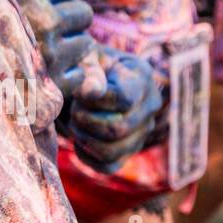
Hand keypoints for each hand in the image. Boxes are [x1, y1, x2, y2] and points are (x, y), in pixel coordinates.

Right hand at [0, 0, 98, 98]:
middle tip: (43, 25)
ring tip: (40, 48)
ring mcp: (51, 54)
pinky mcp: (54, 83)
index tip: (37, 0)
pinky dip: (66, 73)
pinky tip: (42, 69)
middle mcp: (43, 20)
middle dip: (67, 17)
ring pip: (85, 42)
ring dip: (68, 45)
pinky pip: (81, 72)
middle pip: (83, 12)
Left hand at [68, 46, 164, 173]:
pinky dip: (86, 154)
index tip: (77, 91)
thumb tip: (93, 92)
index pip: (123, 100)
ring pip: (111, 151)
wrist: (78, 79)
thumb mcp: (81, 56)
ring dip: (83, 138)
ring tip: (74, 121)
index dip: (93, 100)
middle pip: (117, 129)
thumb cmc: (80, 64)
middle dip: (84, 119)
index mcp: (141, 75)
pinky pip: (106, 165)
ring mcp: (142, 131)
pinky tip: (79, 136)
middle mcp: (150, 105)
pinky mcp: (129, 151)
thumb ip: (88, 71)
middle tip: (73, 107)